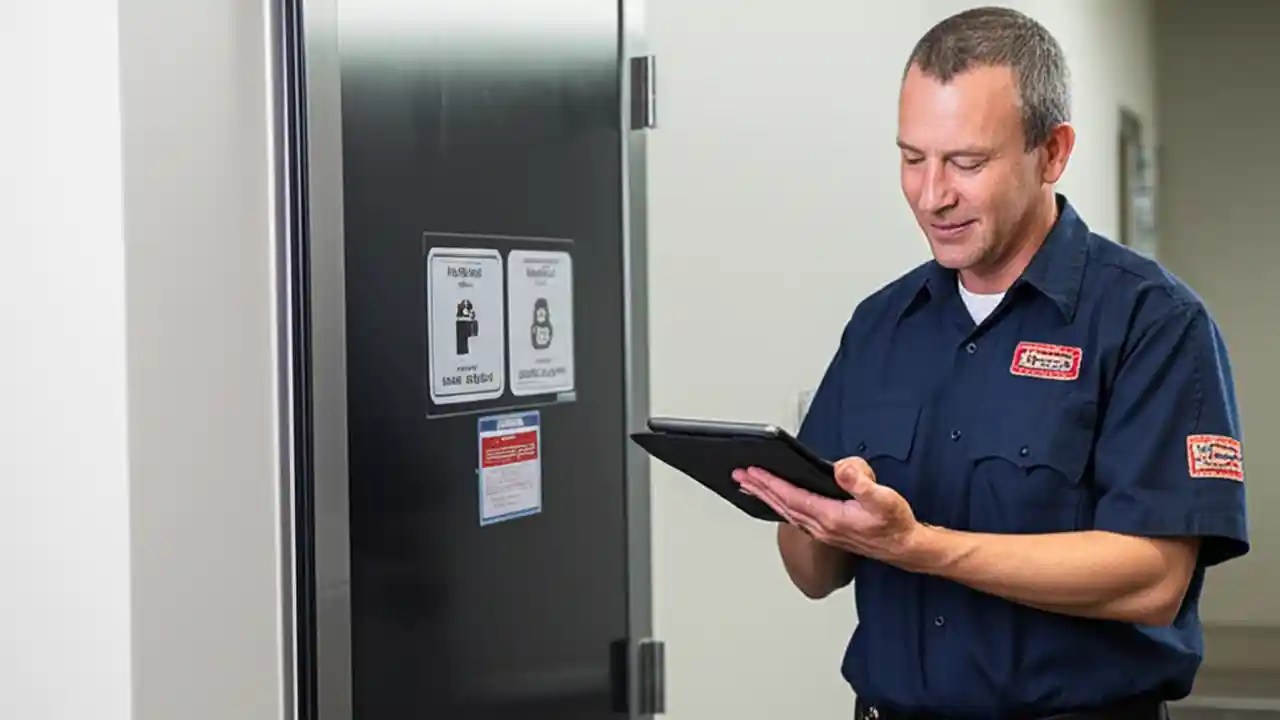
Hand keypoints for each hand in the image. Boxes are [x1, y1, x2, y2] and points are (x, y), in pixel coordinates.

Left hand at [732, 458, 924, 566]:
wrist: (905, 547)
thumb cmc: (895, 524)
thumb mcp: (884, 498)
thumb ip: (862, 483)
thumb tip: (842, 469)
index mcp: (831, 518)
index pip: (792, 496)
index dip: (771, 482)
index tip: (753, 471)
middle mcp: (822, 526)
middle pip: (782, 505)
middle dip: (759, 488)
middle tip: (738, 475)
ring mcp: (822, 530)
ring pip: (786, 511)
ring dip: (766, 497)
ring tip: (748, 485)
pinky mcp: (826, 530)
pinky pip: (794, 516)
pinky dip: (780, 505)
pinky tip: (776, 500)